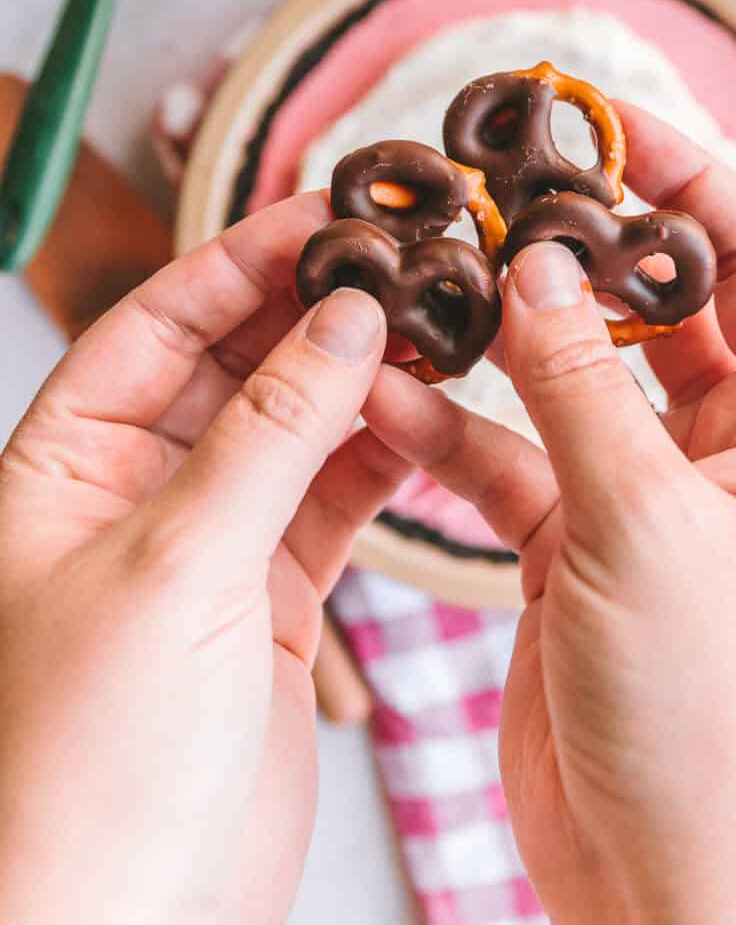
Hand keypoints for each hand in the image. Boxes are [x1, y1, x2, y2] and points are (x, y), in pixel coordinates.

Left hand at [0, 194, 409, 924]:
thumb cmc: (88, 760)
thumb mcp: (178, 564)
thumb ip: (270, 432)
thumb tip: (344, 317)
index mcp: (64, 466)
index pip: (155, 325)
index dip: (239, 261)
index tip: (325, 215)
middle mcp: (132, 494)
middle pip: (233, 364)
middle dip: (313, 312)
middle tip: (402, 260)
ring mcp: (208, 547)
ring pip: (293, 428)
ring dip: (358, 379)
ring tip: (433, 326)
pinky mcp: (270, 602)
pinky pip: (329, 499)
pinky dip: (379, 456)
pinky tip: (426, 416)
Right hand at [363, 105, 735, 924]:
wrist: (674, 876)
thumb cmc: (713, 708)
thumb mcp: (644, 522)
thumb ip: (579, 388)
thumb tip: (536, 266)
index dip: (685, 173)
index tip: (600, 119)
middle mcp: (716, 443)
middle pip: (646, 301)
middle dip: (575, 240)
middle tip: (493, 182)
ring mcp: (636, 491)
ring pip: (561, 374)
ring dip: (497, 330)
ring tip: (425, 274)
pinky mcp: (567, 544)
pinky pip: (502, 455)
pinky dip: (447, 425)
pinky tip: (387, 395)